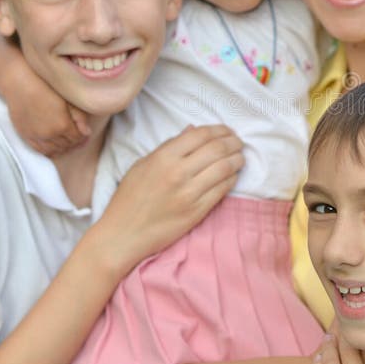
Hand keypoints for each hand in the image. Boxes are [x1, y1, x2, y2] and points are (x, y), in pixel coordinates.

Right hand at [0, 38, 90, 154]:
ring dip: (63, 148)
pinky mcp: (26, 135)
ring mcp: (37, 136)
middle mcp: (50, 135)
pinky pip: (40, 150)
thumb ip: (80, 118)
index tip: (85, 133)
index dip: (84, 136)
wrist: (20, 84)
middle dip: (75, 142)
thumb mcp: (68, 100)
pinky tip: (54, 145)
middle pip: (67, 145)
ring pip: (55, 150)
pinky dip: (50, 151)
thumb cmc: (45, 87)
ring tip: (67, 141)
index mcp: (63, 126)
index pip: (78, 138)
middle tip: (78, 138)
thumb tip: (87, 133)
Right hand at [95, 124, 243, 274]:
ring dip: (237, 159)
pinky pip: (222, 190)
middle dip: (233, 142)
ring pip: (224, 168)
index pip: (200, 135)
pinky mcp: (197, 211)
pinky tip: (233, 175)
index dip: (218, 130)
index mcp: (163, 157)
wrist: (123, 234)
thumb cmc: (129, 198)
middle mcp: (178, 172)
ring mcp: (189, 193)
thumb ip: (169, 146)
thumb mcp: (143, 164)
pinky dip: (232, 179)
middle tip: (239, 142)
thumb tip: (192, 130)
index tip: (226, 131)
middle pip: (217, 149)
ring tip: (240, 157)